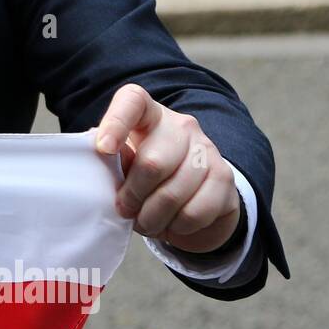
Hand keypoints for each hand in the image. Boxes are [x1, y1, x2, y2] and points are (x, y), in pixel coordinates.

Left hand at [94, 83, 240, 252]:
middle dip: (133, 196)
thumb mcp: (124, 167)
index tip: (103, 149)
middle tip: (125, 210)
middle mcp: (181, 126)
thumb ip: (114, 161)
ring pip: (173, 193)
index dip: (116, 122)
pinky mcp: (224, 178)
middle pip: (152, 163)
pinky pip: (194, 212)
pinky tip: (172, 223)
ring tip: (146, 222)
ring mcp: (207, 149)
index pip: (133, 101)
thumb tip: (105, 157)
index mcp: (149, 115)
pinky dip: (177, 227)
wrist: (193, 200)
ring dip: (153, 218)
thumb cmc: (146, 180)